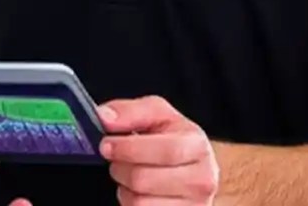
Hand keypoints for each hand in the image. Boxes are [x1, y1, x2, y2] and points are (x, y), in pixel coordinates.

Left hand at [97, 96, 218, 204]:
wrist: (192, 169)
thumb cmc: (171, 140)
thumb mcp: (156, 115)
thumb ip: (130, 111)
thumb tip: (104, 117)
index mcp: (197, 146)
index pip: (164, 151)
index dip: (129, 148)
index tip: (106, 145)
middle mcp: (202, 179)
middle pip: (144, 179)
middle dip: (120, 169)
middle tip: (116, 161)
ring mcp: (194, 205)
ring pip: (139, 203)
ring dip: (125, 190)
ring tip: (131, 177)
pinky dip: (131, 204)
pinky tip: (139, 194)